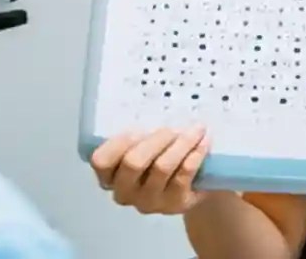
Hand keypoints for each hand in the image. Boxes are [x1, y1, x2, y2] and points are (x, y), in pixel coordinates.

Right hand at [90, 124, 211, 214]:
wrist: (193, 185)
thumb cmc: (160, 156)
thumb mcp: (145, 144)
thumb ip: (140, 133)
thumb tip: (156, 100)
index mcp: (110, 175)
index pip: (101, 161)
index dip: (118, 143)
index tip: (137, 129)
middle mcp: (125, 192)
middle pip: (133, 163)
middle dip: (155, 140)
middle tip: (171, 129)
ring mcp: (149, 201)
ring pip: (162, 168)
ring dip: (180, 143)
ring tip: (196, 129)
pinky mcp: (174, 204)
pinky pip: (184, 175)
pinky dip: (195, 154)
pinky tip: (204, 141)